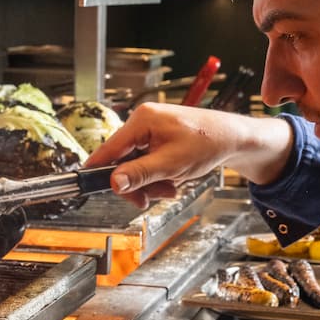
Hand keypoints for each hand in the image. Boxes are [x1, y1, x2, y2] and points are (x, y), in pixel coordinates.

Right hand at [84, 103, 293, 208]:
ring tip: (172, 186)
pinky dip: (158, 175)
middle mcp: (143, 121)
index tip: (85, 184)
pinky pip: (148, 161)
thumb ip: (140, 174)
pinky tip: (174, 178)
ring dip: (151, 182)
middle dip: (137, 183)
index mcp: (142, 121)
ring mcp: (151, 129)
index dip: (97, 169)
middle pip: (122, 161)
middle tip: (149, 199)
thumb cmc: (208, 143)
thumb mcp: (171, 165)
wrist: (234, 138)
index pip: (109, 148)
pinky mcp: (159, 137)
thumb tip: (114, 182)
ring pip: (136, 165)